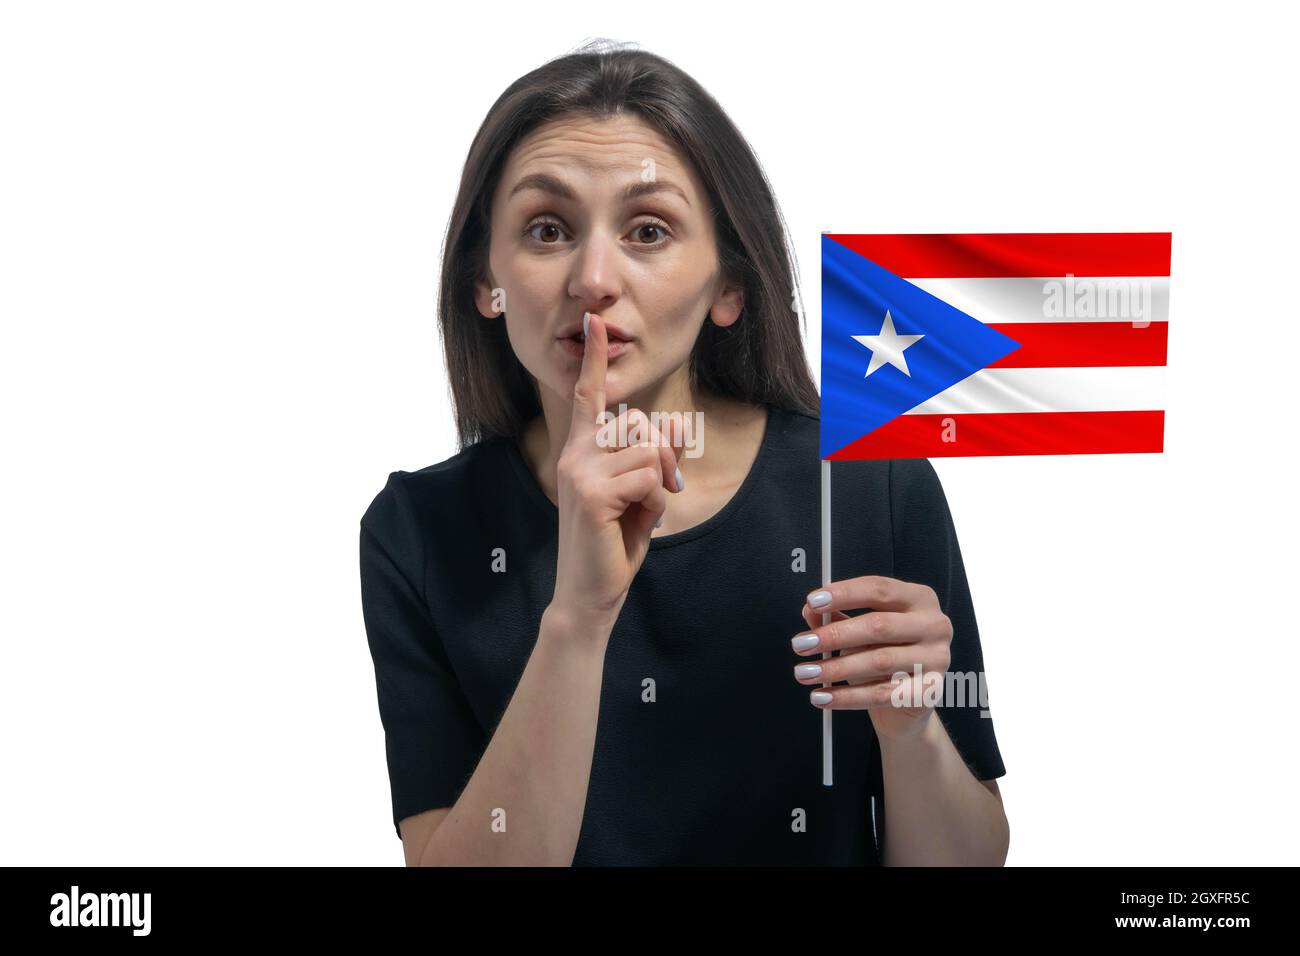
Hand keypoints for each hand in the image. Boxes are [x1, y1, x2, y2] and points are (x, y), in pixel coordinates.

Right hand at [550, 312, 683, 628]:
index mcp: (582, 450)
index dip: (594, 359)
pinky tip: (638, 521)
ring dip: (659, 486)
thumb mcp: (641, 494)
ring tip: (641, 512)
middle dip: (661, 457)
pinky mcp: (589, 493)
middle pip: (640, 423)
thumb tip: (671, 427)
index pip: (589, 396)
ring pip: (648, 452)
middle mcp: (575, 454)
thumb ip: (652, 459)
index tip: (595, 323)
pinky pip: (647, 478)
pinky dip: (655, 502)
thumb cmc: (613, 542)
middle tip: (655, 494)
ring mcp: (578, 472)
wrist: (589, 592)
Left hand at [792, 576, 952, 740]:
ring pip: (878, 661)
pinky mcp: (928, 692)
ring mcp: (936, 659)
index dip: (844, 594)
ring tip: (806, 672)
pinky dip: (847, 697)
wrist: (909, 700)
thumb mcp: (860, 631)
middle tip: (801, 644)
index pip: (879, 589)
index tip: (813, 602)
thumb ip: (837, 617)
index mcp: (919, 598)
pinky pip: (881, 694)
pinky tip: (822, 696)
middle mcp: (934, 625)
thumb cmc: (884, 654)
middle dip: (834, 635)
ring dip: (836, 668)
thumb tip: (811, 610)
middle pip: (879, 625)